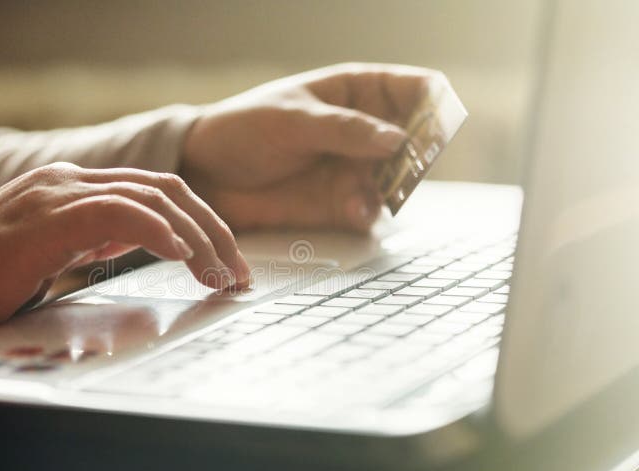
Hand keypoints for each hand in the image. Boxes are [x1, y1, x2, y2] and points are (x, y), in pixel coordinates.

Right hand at [0, 163, 249, 325]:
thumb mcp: (59, 251)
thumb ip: (102, 236)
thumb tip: (152, 242)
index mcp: (79, 188)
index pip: (158, 192)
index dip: (202, 225)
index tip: (227, 264)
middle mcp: (74, 180)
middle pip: (167, 190)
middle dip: (213, 230)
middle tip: (238, 273)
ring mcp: (61, 193)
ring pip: (152, 198)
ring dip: (197, 238)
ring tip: (221, 276)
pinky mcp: (50, 217)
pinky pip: (117, 213)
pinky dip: (157, 232)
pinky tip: (181, 257)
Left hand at [181, 62, 444, 232]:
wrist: (206, 174)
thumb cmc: (244, 129)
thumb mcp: (292, 121)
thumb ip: (344, 129)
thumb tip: (397, 139)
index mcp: (357, 92)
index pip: (415, 89)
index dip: (434, 104)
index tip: (434, 126)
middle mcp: (364, 130)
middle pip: (418, 139)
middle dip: (421, 154)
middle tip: (411, 166)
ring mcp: (355, 168)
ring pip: (399, 179)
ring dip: (396, 188)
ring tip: (373, 192)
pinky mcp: (341, 203)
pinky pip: (371, 210)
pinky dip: (369, 211)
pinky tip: (355, 210)